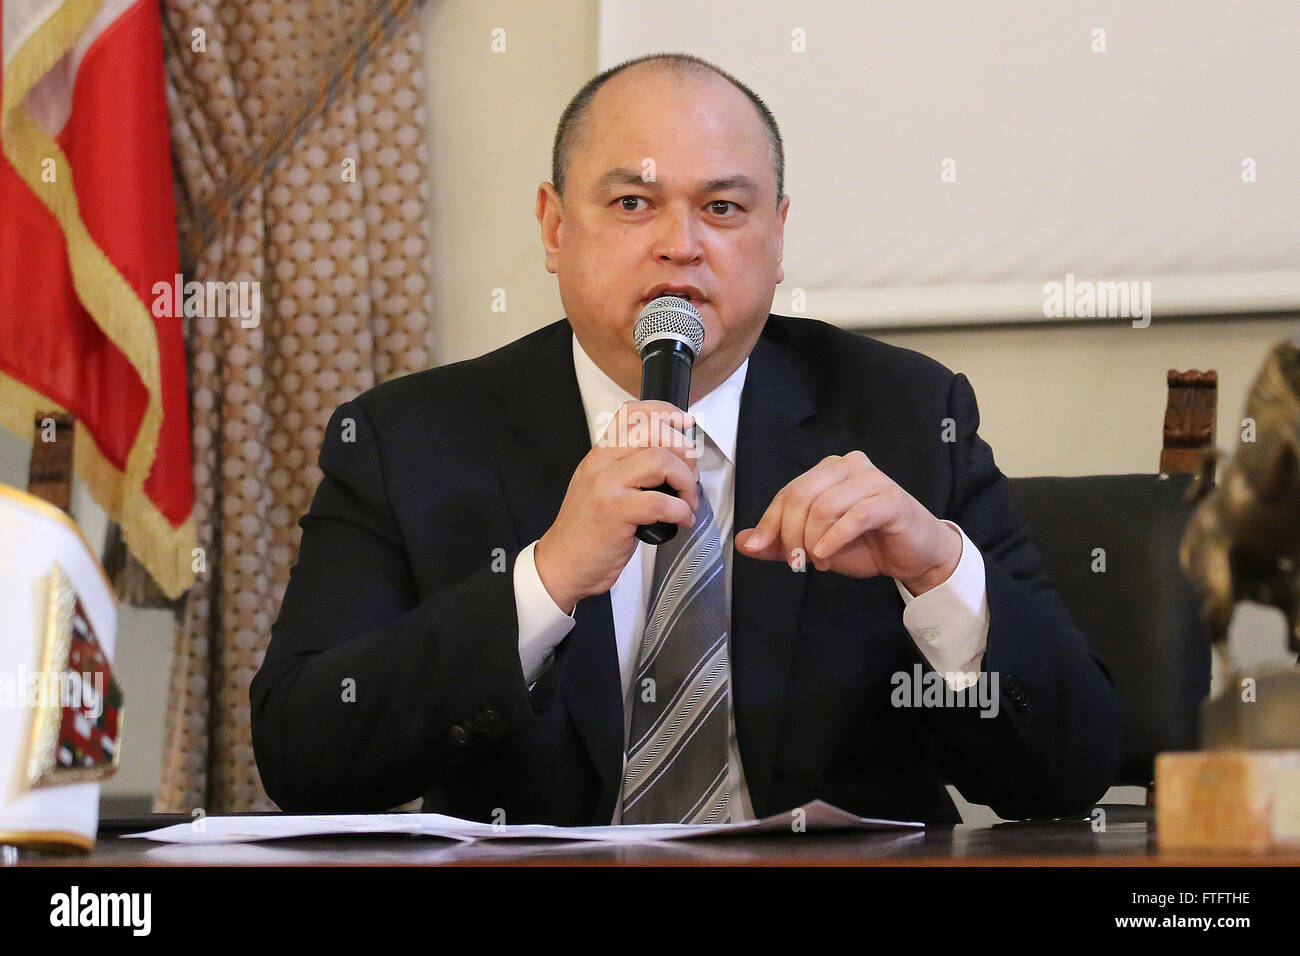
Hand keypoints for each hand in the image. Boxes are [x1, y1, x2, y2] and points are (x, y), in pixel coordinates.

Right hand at [535, 400, 699, 612]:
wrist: (562, 564)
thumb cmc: (587, 532)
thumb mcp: (602, 488)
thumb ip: (629, 469)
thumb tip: (674, 460)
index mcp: (600, 455)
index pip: (632, 413)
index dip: (666, 411)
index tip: (685, 423)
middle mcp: (601, 463)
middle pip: (653, 432)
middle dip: (684, 451)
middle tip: (690, 476)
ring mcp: (606, 486)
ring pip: (660, 461)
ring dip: (686, 481)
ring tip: (686, 500)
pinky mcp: (614, 513)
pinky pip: (660, 502)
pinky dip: (680, 511)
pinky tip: (680, 520)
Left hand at [734, 450, 961, 594]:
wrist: (914, 557)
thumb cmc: (866, 545)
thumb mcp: (815, 546)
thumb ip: (780, 543)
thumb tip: (743, 543)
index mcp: (827, 470)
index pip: (787, 493)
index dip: (769, 522)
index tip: (760, 548)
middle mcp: (848, 466)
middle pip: (800, 496)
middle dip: (790, 534)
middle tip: (795, 562)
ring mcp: (872, 479)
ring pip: (823, 506)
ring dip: (813, 541)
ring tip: (819, 562)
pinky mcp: (890, 499)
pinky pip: (853, 516)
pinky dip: (833, 539)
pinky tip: (828, 556)